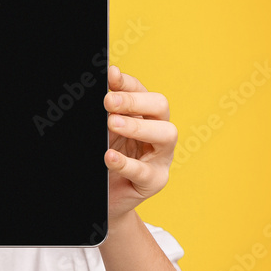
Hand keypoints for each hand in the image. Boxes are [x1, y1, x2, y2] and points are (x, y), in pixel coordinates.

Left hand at [103, 65, 177, 220]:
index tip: (110, 76)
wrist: (108, 194)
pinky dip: (126, 163)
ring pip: (166, 134)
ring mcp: (162, 156)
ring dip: (138, 127)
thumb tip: (105, 81)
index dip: (127, 83)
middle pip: (160, 106)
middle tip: (108, 102)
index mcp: (146, 115)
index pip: (142, 91)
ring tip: (112, 124)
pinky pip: (144, 171)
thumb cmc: (109, 157)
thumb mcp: (105, 131)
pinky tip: (109, 156)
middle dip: (134, 101)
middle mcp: (159, 131)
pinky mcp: (156, 180)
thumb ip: (108, 112)